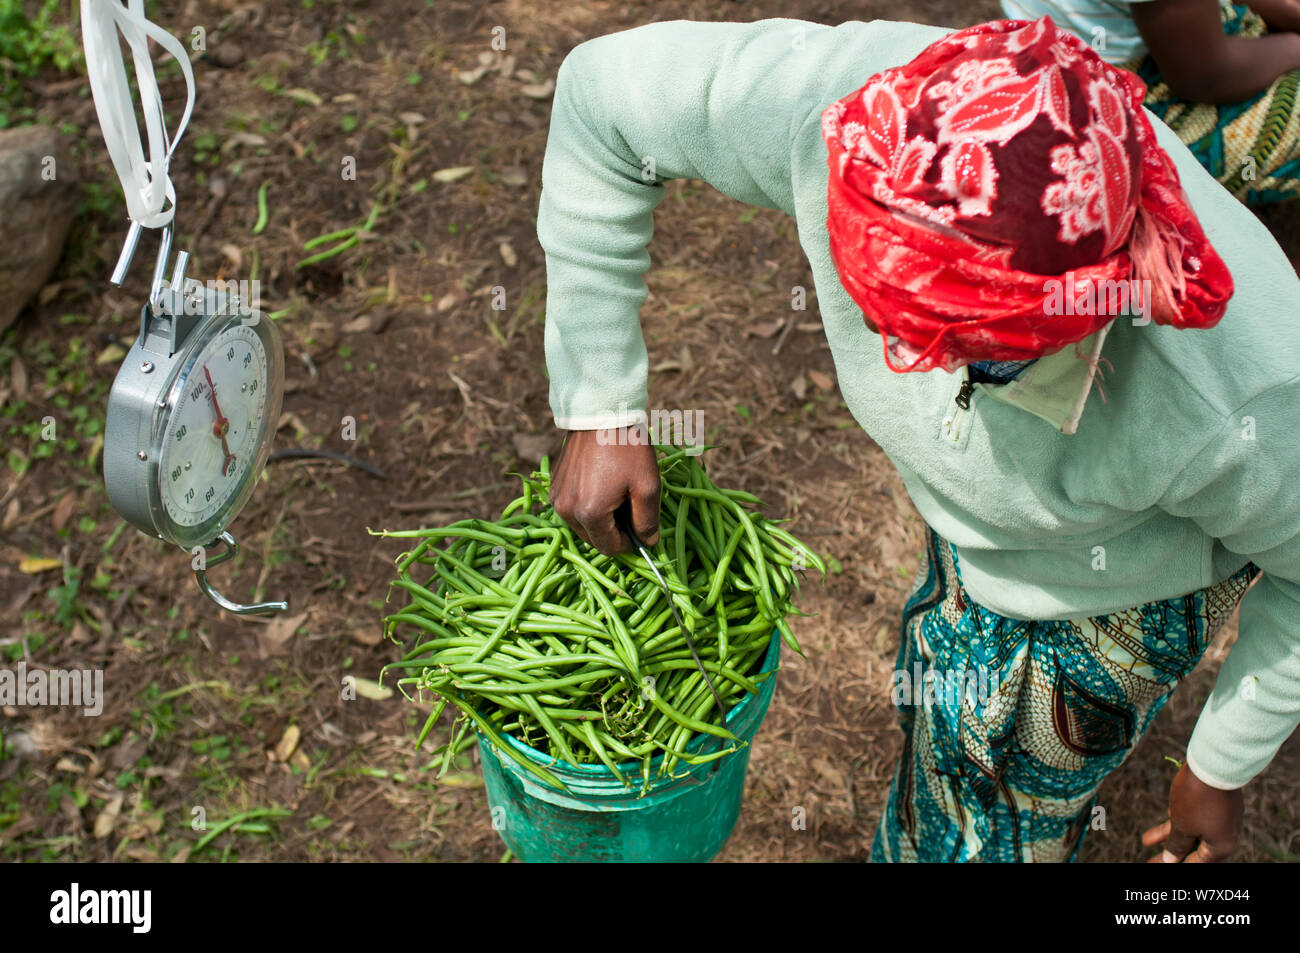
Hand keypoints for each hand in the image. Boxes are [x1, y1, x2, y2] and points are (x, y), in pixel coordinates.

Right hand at [549, 427, 659, 555]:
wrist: (600, 412)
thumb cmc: (628, 448)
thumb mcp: (647, 486)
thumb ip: (648, 520)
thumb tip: (648, 542)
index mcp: (590, 514)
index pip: (610, 548)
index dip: (629, 544)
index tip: (641, 529)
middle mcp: (567, 511)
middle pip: (594, 538)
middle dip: (614, 531)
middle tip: (630, 507)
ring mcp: (557, 498)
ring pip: (582, 525)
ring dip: (600, 519)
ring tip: (616, 494)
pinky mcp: (554, 486)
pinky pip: (573, 508)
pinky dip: (588, 505)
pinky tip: (601, 484)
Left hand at [1141, 763, 1242, 861]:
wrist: (1215, 762)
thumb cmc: (1198, 798)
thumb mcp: (1182, 825)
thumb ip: (1177, 844)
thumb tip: (1171, 860)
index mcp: (1220, 847)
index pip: (1195, 863)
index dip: (1174, 865)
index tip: (1155, 866)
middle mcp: (1224, 835)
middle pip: (1192, 848)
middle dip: (1168, 852)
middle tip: (1148, 860)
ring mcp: (1222, 817)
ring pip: (1191, 830)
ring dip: (1168, 834)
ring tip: (1146, 840)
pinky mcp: (1217, 802)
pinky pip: (1195, 816)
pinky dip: (1179, 819)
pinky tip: (1167, 819)